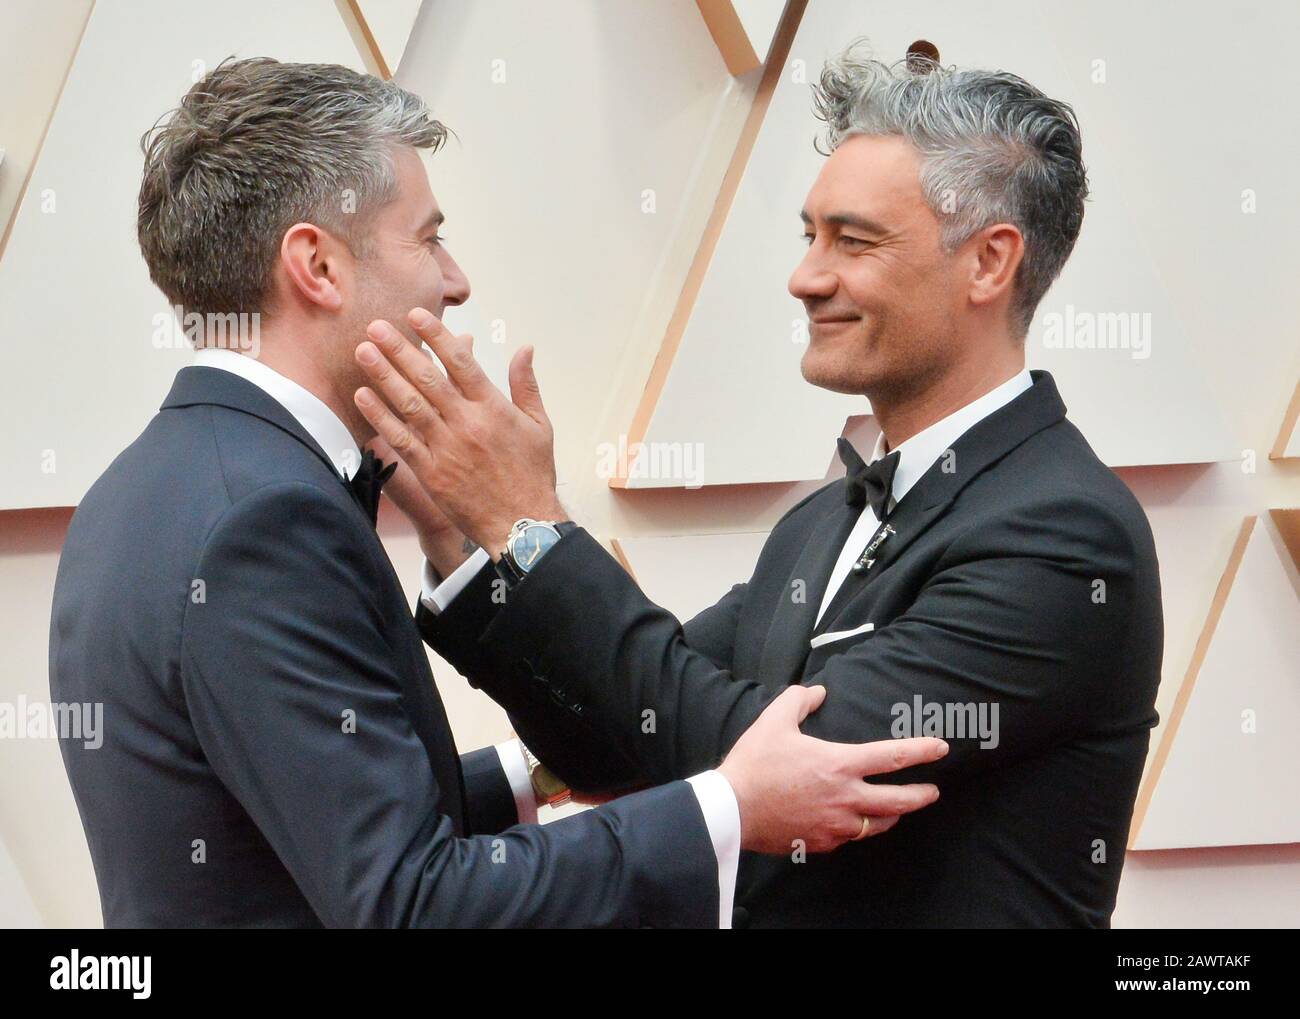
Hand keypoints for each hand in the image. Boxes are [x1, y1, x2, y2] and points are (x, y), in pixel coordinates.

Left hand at [354, 309, 563, 554]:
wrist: (521, 524)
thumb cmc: (533, 475)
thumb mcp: (540, 426)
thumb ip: (526, 385)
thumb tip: (524, 348)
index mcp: (494, 408)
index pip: (461, 362)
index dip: (436, 335)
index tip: (414, 316)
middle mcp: (467, 423)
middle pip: (427, 377)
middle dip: (399, 348)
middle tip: (375, 326)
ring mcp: (447, 448)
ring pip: (409, 404)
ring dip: (383, 375)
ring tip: (363, 352)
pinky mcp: (431, 472)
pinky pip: (400, 439)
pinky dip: (380, 417)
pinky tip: (363, 396)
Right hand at [718, 685, 946, 853]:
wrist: (732, 809)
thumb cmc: (755, 764)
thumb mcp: (774, 720)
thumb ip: (799, 700)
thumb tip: (817, 692)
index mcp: (839, 765)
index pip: (892, 757)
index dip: (922, 751)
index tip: (941, 748)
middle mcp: (845, 798)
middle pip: (898, 801)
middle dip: (921, 795)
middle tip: (933, 790)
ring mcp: (836, 825)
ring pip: (878, 825)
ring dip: (893, 815)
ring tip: (897, 810)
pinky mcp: (822, 842)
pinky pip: (850, 837)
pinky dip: (858, 829)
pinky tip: (855, 823)